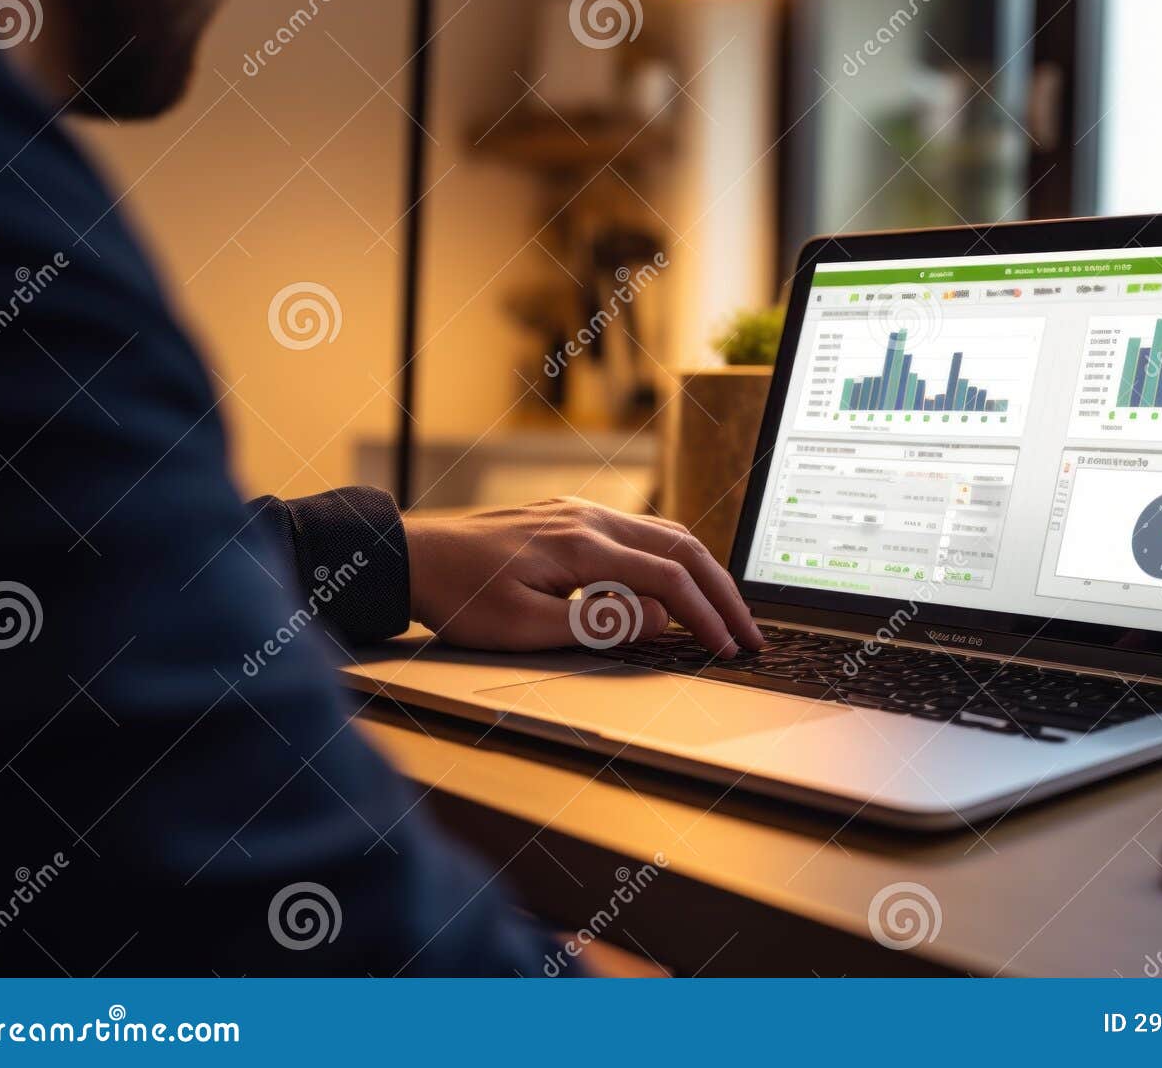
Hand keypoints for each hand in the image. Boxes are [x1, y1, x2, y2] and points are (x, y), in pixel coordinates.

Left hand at [402, 497, 764, 656]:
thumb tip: (663, 618)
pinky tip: (676, 587)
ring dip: (702, 573)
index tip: (728, 649)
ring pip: (666, 534)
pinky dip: (672, 560)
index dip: (705, 616)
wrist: (411, 556)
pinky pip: (640, 534)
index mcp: (582, 547)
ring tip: (725, 613)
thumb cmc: (459, 598)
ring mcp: (582, 514)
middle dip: (722, 592)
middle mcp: (590, 520)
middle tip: (749, 632)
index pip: (668, 579)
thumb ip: (600, 624)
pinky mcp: (571, 519)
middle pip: (682, 547)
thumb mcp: (526, 628)